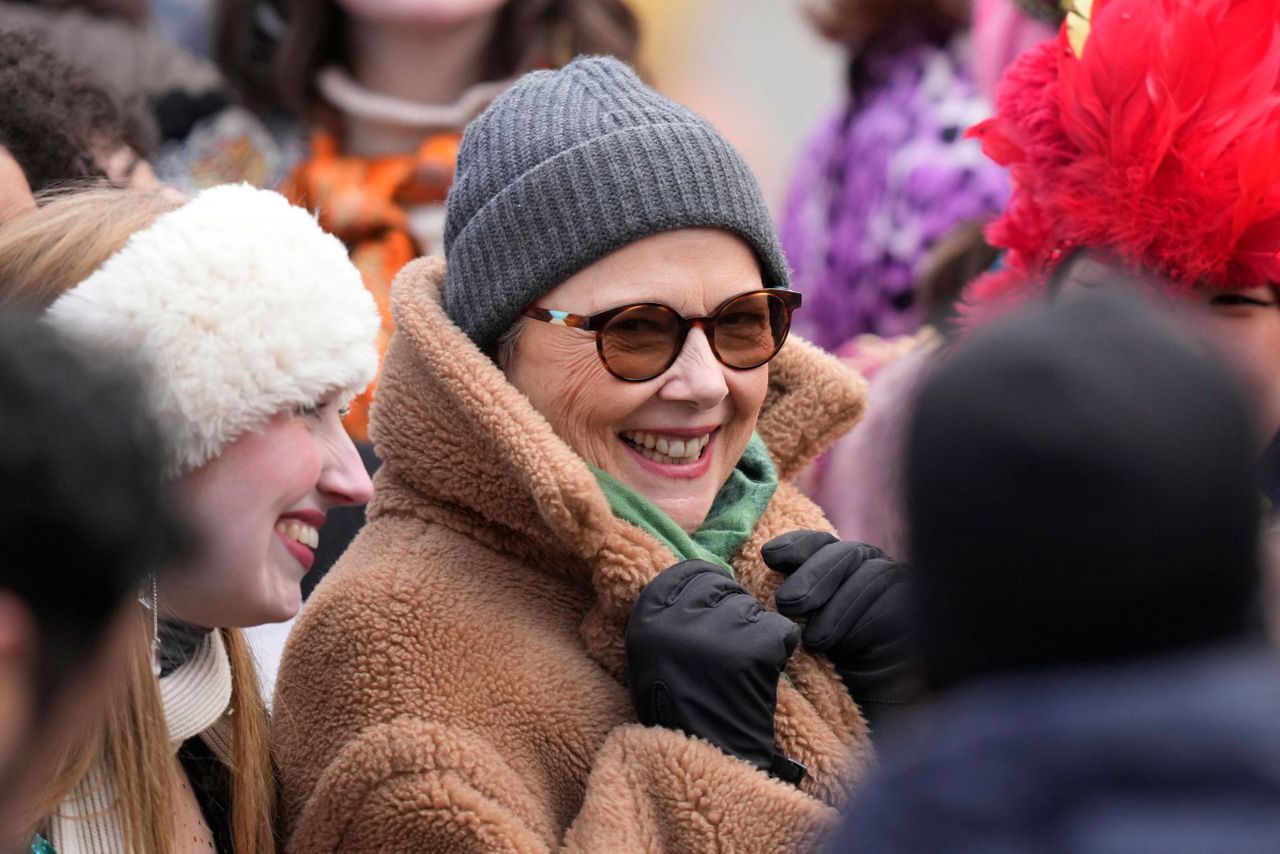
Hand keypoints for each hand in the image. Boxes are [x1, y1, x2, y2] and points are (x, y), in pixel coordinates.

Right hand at [626, 560, 800, 771]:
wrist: (708, 757)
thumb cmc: (679, 710)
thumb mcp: (653, 654)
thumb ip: (670, 616)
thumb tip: (702, 578)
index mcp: (647, 617)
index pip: (687, 571)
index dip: (708, 583)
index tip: (716, 601)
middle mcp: (678, 618)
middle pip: (722, 586)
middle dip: (734, 608)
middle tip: (734, 646)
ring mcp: (718, 631)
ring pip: (753, 608)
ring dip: (756, 632)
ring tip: (742, 669)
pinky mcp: (754, 647)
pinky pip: (781, 629)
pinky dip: (780, 649)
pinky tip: (763, 674)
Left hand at [762, 531, 922, 725]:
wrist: (866, 695)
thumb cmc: (826, 657)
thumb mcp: (800, 622)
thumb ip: (789, 597)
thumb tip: (762, 576)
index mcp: (836, 560)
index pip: (818, 541)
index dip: (795, 545)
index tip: (769, 556)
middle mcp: (866, 563)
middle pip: (842, 554)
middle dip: (812, 576)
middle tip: (786, 603)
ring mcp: (893, 580)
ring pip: (867, 577)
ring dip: (834, 609)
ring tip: (812, 640)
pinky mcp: (911, 605)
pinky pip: (886, 606)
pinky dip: (858, 625)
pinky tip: (838, 645)